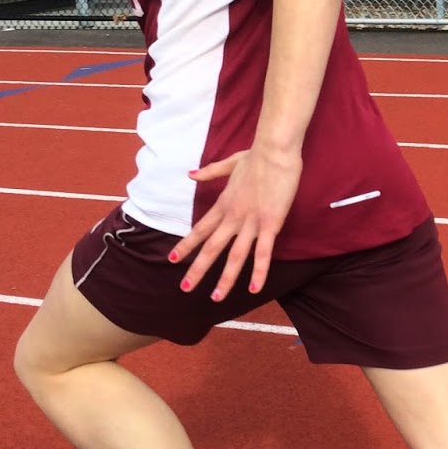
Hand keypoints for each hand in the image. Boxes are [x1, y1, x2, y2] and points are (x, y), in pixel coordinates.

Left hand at [169, 144, 301, 300]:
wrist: (274, 151)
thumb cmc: (256, 155)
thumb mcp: (229, 163)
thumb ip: (209, 172)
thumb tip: (190, 174)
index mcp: (223, 204)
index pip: (200, 229)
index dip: (186, 246)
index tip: (172, 259)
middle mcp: (233, 217)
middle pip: (211, 248)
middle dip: (197, 269)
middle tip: (185, 288)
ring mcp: (251, 222)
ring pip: (235, 256)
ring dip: (225, 278)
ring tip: (216, 297)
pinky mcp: (270, 224)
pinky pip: (263, 253)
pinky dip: (259, 272)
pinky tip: (255, 289)